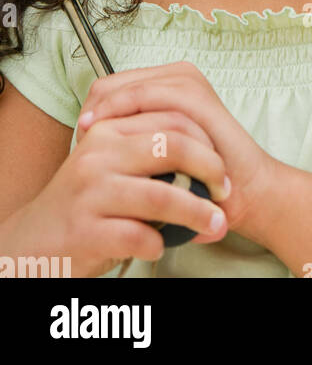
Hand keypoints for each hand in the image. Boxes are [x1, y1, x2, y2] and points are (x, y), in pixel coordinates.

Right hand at [7, 104, 228, 278]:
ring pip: (160, 195)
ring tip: (215, 223)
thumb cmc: (86, 201)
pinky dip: (159, 243)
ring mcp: (91, 192)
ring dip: (196, 212)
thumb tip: (208, 160)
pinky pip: (137, 235)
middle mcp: (98, 155)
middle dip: (209, 169)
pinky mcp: (85, 231)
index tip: (222, 167)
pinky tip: (162, 246)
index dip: (206, 142)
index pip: (171, 119)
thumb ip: (149, 150)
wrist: (34, 240)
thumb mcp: (112, 163)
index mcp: (109, 130)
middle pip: (172, 146)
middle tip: (224, 191)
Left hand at [76, 61, 276, 244]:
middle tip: (85, 148)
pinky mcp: (194, 95)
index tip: (83, 146)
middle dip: (92, 115)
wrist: (241, 189)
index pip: (109, 87)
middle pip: (111, 84)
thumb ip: (132, 132)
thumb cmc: (197, 175)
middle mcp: (178, 75)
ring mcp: (188, 81)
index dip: (90, 114)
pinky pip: (142, 96)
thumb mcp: (158, 148)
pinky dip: (120, 113)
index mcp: (169, 83)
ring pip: (123, 88)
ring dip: (103, 115)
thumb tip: (87, 131)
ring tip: (93, 146)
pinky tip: (110, 138)